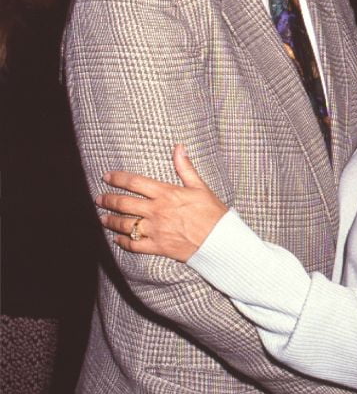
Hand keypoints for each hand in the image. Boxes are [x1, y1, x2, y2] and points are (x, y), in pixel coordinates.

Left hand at [97, 145, 227, 260]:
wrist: (220, 241)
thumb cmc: (212, 213)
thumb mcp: (200, 186)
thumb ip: (185, 167)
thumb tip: (179, 147)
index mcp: (166, 194)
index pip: (135, 183)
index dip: (118, 178)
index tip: (107, 177)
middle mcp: (157, 211)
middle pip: (124, 204)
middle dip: (108, 200)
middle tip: (99, 198)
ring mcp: (155, 230)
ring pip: (125, 225)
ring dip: (111, 221)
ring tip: (102, 218)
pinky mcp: (158, 246)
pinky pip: (134, 245)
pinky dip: (123, 242)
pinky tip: (117, 240)